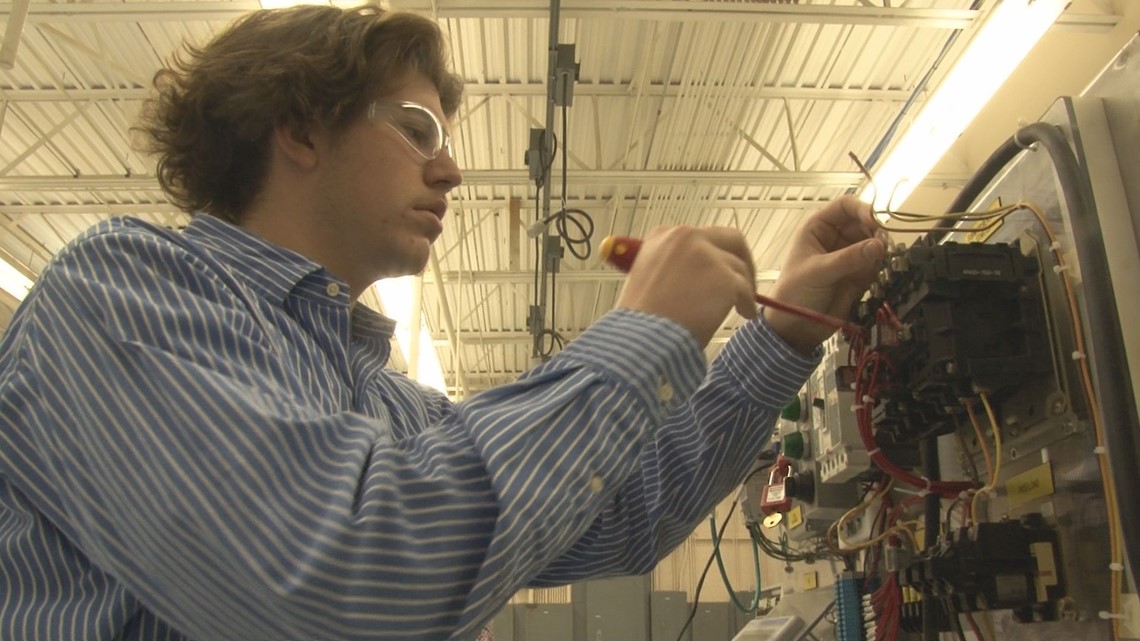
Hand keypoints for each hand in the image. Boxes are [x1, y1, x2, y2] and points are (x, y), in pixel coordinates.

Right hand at [615, 226, 756, 347]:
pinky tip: (744, 314)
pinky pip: (745, 289)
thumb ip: (670, 265)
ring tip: (740, 306)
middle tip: (744, 280)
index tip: (716, 269)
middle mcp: (686, 237)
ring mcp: (707, 256)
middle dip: (741, 259)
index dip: (713, 253)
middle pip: (729, 239)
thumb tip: (694, 273)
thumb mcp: (644, 276)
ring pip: (739, 267)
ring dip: (743, 286)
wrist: (644, 338)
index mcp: (664, 236)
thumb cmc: (640, 318)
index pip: (700, 237)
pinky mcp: (725, 278)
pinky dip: (747, 303)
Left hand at [765, 196, 885, 353]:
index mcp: (818, 228)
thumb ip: (848, 258)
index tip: (877, 222)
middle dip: (877, 232)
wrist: (796, 327)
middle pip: (865, 223)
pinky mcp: (859, 274)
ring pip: (874, 243)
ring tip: (880, 262)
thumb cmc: (795, 293)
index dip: (863, 209)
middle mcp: (836, 237)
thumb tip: (878, 246)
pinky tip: (879, 273)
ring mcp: (849, 255)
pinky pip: (877, 263)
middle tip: (884, 247)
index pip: (845, 206)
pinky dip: (881, 265)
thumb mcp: (818, 272)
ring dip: (881, 250)